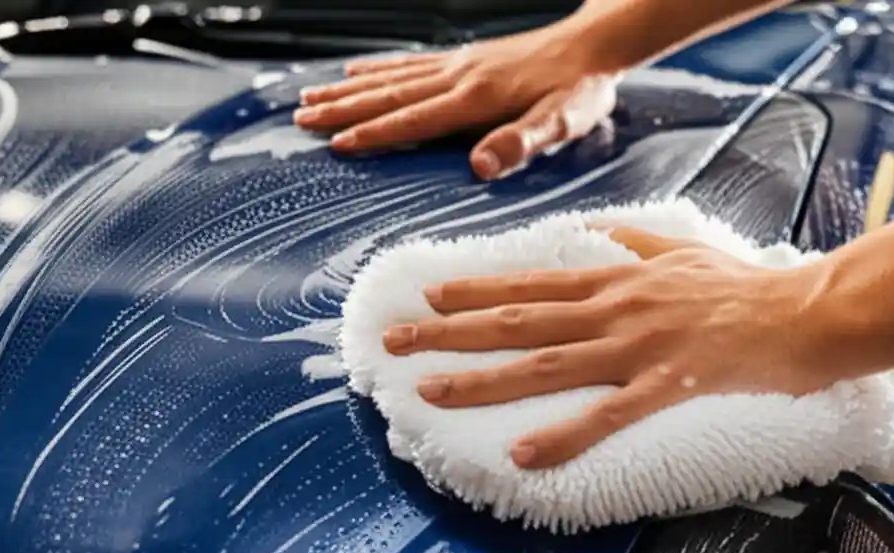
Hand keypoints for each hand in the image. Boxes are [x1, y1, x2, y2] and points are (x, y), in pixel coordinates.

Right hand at [293, 23, 619, 179]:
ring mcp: (459, 64)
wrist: (593, 44)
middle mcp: (459, 76)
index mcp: (478, 98)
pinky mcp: (465, 59)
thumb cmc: (581, 89)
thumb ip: (522, 143)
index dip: (377, 133)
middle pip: (390, 94)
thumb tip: (480, 167)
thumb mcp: (563, 122)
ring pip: (392, 76)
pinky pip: (410, 62)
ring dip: (349, 89)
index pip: (416, 119)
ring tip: (310, 98)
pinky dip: (378, 67)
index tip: (338, 144)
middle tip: (300, 119)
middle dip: (344, 108)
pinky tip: (356, 70)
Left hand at [382, 229, 843, 468]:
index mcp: (616, 280)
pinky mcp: (669, 384)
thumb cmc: (744, 286)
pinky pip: (607, 414)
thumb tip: (602, 233)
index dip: (473, 292)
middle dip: (449, 334)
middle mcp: (614, 309)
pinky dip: (564, 434)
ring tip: (429, 395)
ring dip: (482, 381)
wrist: (802, 311)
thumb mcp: (682, 251)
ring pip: (546, 365)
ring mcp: (638, 347)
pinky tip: (523, 454)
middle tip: (393, 347)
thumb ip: (636, 243)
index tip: (426, 298)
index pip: (530, 285)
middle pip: (517, 322)